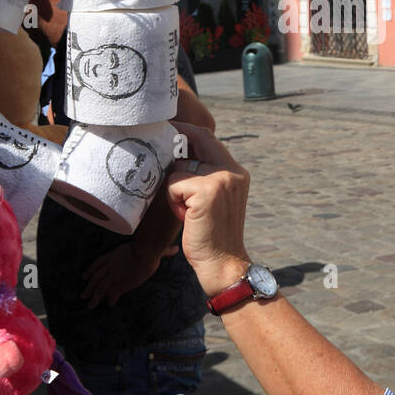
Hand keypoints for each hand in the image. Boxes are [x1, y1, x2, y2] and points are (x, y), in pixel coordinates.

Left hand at [81, 187, 181, 307]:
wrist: (146, 253)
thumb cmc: (148, 247)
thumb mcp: (150, 246)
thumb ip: (161, 249)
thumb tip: (175, 249)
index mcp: (115, 255)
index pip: (98, 263)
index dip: (91, 270)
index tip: (84, 276)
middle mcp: (112, 265)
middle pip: (97, 277)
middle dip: (89, 286)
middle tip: (84, 294)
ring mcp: (115, 275)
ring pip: (100, 287)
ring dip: (94, 297)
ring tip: (90, 304)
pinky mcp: (121, 284)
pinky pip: (113, 294)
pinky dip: (110, 300)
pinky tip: (109, 305)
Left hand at [164, 121, 250, 297]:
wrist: (223, 265)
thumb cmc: (212, 236)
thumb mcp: (214, 200)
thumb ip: (204, 176)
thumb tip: (175, 154)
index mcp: (236, 171)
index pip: (209, 138)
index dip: (188, 131)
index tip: (170, 129)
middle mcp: (233, 170)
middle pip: (198, 139)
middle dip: (176, 137)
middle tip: (158, 137)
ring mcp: (222, 178)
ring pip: (179, 166)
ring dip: (174, 189)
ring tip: (186, 211)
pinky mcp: (207, 190)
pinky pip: (173, 183)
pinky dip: (172, 201)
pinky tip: (186, 217)